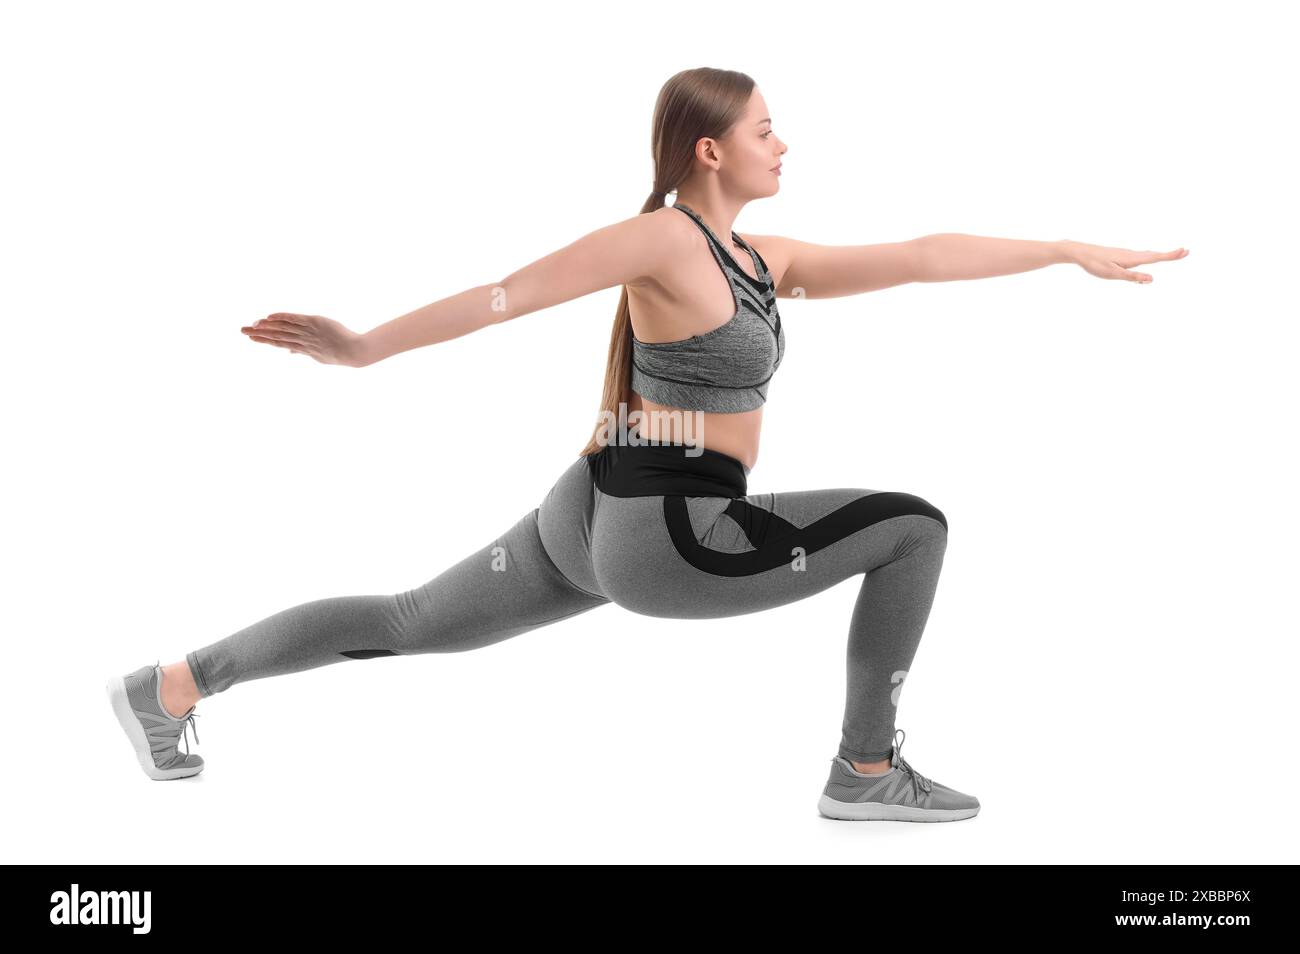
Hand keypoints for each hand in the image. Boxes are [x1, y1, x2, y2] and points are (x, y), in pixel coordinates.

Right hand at [240, 313, 370, 366]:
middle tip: (242, 330)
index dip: (264, 340)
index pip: (279, 343)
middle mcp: (302, 340)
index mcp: (302, 348)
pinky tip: (270, 316)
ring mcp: (308, 332)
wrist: (353, 352)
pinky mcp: (315, 322)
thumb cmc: (338, 354)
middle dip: (259, 334)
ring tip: (252, 324)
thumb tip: (290, 352)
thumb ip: (303, 351)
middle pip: (277, 336)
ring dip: (266, 326)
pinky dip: (283, 317)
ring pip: (283, 328)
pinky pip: (296, 319)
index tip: (251, 338)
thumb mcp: (319, 356)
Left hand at [1062, 240, 1188, 283]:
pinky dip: (1149, 256)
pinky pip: (1138, 257)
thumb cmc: (1095, 264)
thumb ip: (1132, 277)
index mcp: (1132, 259)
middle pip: (1154, 255)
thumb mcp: (1113, 274)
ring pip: (1147, 255)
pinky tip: (1147, 258)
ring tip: (1171, 255)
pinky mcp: (1120, 255)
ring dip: (1160, 255)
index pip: (1156, 257)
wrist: (1080, 252)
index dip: (1170, 256)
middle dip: (1169, 254)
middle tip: (1185, 252)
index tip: (1185, 251)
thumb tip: (1152, 280)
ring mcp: (1126, 254)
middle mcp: (1131, 254)